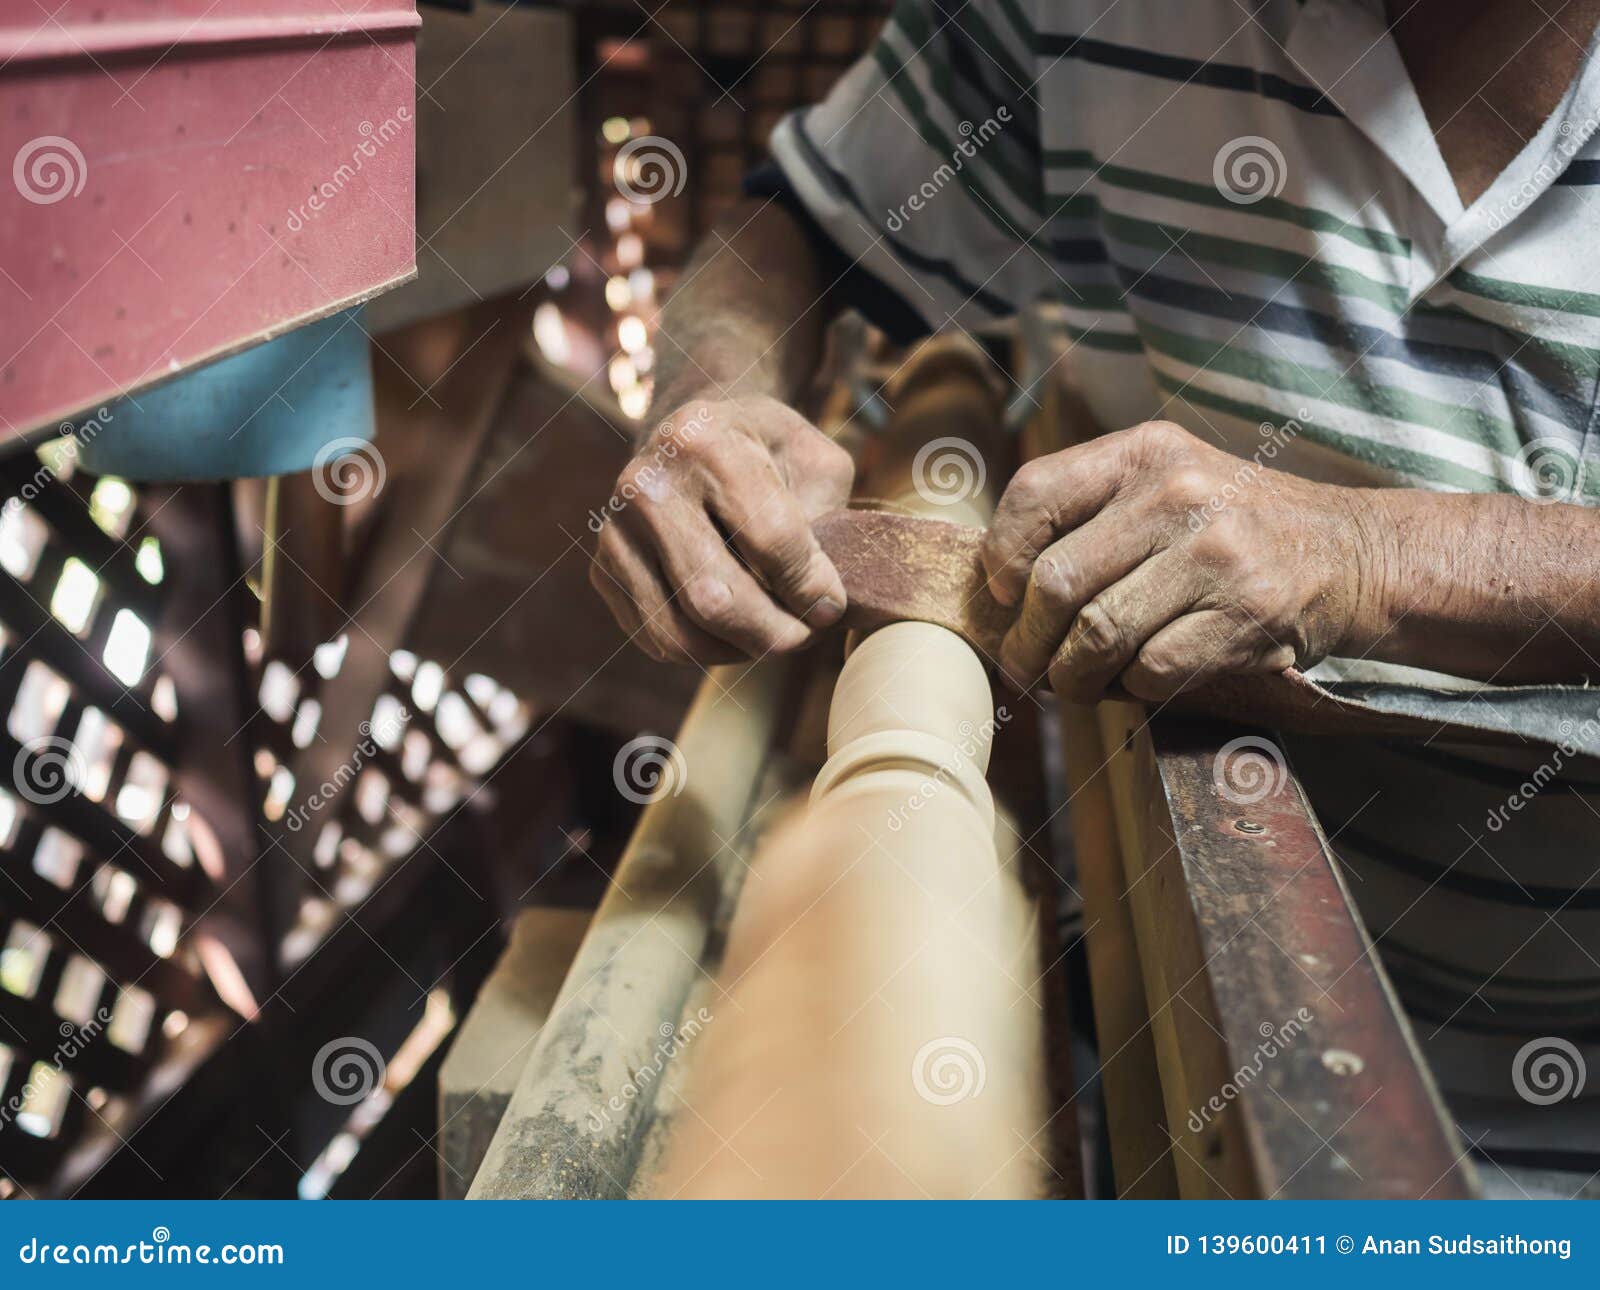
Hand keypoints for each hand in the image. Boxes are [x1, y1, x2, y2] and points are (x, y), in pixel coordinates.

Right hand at [591, 395, 852, 664]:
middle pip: (714, 598)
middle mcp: (646, 485)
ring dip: (739, 650)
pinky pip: (657, 639)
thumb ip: (829, 521)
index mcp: (706, 441)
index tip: (832, 605)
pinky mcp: (602, 569)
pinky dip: (706, 650)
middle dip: (774, 634)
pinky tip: (737, 631)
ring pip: (680, 633)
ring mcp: (614, 530)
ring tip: (774, 634)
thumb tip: (824, 603)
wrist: (694, 439)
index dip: (811, 587)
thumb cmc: (765, 453)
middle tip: (806, 635)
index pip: (770, 540)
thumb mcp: (814, 459)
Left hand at [979, 421, 1383, 701]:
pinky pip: (1149, 670)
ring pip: (1096, 636)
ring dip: (1070, 677)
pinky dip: (1131, 688)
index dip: (1001, 557)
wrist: (1351, 553)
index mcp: (1144, 452)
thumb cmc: (1232, 527)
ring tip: (1071, 683)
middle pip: (1056, 583)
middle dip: (1026, 641)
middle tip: (1025, 666)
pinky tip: (1138, 679)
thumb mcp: (1167, 482)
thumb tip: (997, 588)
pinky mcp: (1245, 615)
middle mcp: (1178, 493)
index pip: (1034, 495)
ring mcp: (1215, 554)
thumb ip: (1090, 512)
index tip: (1003, 596)